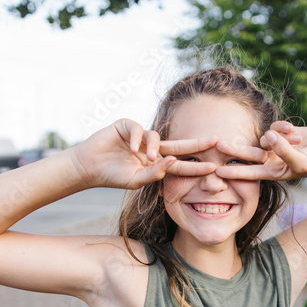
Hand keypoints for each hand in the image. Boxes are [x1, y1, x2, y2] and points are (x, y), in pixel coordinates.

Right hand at [71, 119, 216, 189]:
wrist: (89, 167)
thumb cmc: (112, 176)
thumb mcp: (136, 180)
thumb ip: (155, 173)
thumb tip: (174, 161)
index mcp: (155, 163)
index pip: (180, 165)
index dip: (196, 166)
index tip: (215, 168)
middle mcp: (151, 148)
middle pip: (178, 145)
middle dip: (197, 143)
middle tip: (217, 140)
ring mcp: (139, 136)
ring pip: (156, 137)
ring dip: (154, 147)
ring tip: (148, 158)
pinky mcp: (126, 126)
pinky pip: (138, 128)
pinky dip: (136, 139)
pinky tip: (130, 150)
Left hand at [214, 122, 306, 180]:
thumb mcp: (301, 162)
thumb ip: (284, 150)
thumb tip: (268, 136)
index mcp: (274, 172)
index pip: (250, 173)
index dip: (234, 172)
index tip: (218, 172)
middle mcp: (272, 159)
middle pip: (248, 154)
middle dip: (234, 149)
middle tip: (217, 144)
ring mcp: (276, 145)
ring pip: (265, 137)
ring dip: (278, 136)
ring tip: (296, 139)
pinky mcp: (281, 132)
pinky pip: (275, 126)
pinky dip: (284, 127)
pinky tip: (296, 131)